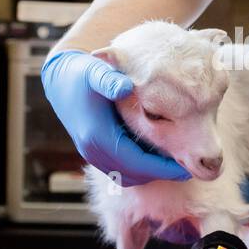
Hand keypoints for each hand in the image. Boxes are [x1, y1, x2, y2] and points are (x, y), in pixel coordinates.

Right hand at [41, 48, 190, 186]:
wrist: (61, 81)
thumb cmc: (82, 73)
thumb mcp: (95, 71)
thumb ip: (109, 80)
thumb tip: (124, 88)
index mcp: (97, 136)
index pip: (135, 162)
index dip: (161, 168)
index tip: (185, 168)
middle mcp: (93, 151)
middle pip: (133, 175)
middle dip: (160, 174)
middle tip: (187, 168)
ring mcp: (93, 155)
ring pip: (127, 176)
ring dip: (150, 174)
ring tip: (175, 165)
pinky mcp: (95, 154)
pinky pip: (121, 171)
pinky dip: (140, 169)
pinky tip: (157, 158)